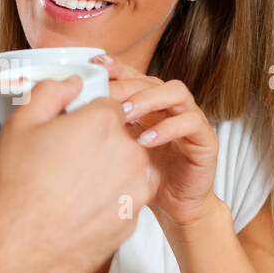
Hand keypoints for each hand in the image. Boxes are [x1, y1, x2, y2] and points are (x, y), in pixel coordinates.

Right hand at [0, 76, 158, 272]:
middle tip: (66, 162)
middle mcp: (129, 153)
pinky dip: (108, 203)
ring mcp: (135, 190)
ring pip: (129, 169)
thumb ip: (51, 91)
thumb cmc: (17, 187)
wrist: (20, 246)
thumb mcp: (21, 124)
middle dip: (100, 144)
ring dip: (109, 173)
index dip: (88, 116)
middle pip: (123, 137)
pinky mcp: (133, 220)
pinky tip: (78, 209)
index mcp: (105, 122)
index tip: (71, 130)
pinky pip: (125, 201)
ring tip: (71, 187)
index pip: (110, 105)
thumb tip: (72, 82)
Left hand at [91, 53, 219, 228]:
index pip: (134, 76)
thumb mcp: (117, 150)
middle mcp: (170, 106)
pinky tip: (145, 140)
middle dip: (127, 85)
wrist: (174, 207)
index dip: (116, 67)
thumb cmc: (143, 178)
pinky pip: (191, 123)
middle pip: (151, 80)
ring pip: (176, 92)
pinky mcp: (206, 139)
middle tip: (105, 97)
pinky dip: (167, 128)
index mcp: (150, 104)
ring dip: (148, 100)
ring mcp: (190, 119)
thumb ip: (101, 127)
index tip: (94, 65)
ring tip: (125, 114)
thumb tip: (67, 110)